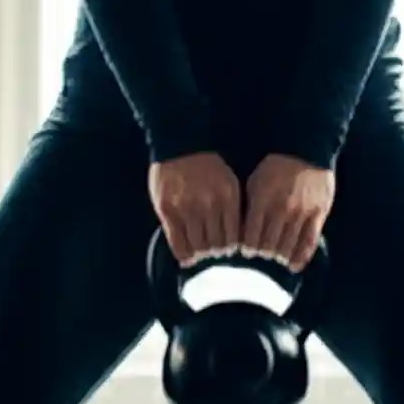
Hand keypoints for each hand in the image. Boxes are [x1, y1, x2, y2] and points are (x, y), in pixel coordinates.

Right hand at [148, 152, 241, 266]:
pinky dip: (183, 254)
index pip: (234, 237)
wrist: (180, 144)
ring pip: (197, 246)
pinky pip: (177, 242)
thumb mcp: (228, 183)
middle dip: (216, 254)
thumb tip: (236, 241)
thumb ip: (232, 209)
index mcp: (228, 198)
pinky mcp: (168, 210)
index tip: (229, 255)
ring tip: (200, 257)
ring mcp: (187, 209)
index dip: (231, 250)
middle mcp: (209, 205)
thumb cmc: (207, 166)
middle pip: (216, 245)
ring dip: (200, 255)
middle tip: (214, 259)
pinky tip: (186, 258)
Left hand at [243, 154, 334, 271]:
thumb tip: (239, 232)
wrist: (306, 149)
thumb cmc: (275, 166)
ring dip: (279, 258)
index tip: (245, 255)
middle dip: (262, 256)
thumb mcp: (255, 182)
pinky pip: (309, 242)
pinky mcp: (318, 214)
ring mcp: (301, 213)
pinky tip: (294, 266)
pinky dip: (300, 257)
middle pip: (268, 244)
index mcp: (262, 201)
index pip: (251, 235)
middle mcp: (281, 209)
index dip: (247, 249)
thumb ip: (248, 206)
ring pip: (288, 246)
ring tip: (275, 264)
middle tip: (259, 262)